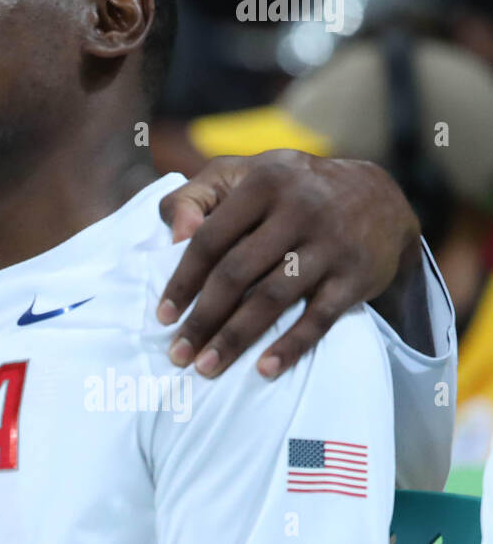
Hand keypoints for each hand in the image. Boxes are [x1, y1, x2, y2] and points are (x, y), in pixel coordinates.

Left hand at [156, 150, 420, 378]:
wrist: (380, 198)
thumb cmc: (288, 190)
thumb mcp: (241, 174)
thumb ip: (194, 197)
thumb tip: (173, 236)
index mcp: (263, 183)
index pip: (210, 239)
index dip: (183, 281)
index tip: (164, 316)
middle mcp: (298, 209)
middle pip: (236, 273)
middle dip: (203, 318)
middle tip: (178, 353)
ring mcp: (330, 244)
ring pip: (272, 298)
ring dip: (235, 338)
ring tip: (207, 367)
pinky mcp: (357, 275)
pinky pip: (319, 318)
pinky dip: (291, 346)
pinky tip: (264, 369)